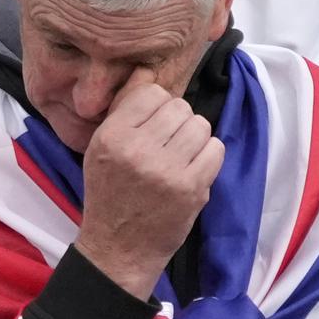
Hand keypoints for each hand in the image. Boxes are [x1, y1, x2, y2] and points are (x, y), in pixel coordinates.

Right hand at [75, 77, 223, 299]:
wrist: (118, 248)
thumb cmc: (111, 194)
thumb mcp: (102, 148)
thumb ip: (124, 110)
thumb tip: (148, 70)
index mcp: (111, 136)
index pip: (152, 92)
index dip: (158, 106)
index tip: (154, 125)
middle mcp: (136, 149)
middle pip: (179, 107)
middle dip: (178, 122)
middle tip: (168, 146)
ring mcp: (166, 170)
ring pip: (200, 125)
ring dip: (195, 139)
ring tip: (180, 157)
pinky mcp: (191, 188)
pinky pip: (216, 149)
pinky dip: (209, 157)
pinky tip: (193, 170)